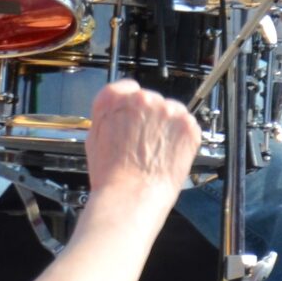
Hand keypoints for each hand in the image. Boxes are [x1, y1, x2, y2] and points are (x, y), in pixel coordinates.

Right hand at [82, 79, 200, 196]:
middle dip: (150, 116)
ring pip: (171, 110)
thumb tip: (119, 114)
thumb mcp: (93, 137)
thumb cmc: (111, 174)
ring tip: (158, 148)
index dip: (132, 102)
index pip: (127, 87)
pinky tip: (171, 151)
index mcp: (113, 99)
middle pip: (151, 99)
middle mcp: (140, 98)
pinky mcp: (187, 125)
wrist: (132, 193)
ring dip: (168, 124)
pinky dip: (183, 136)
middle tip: (145, 138)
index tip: (135, 112)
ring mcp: (167, 110)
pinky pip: (188, 124)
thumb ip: (108, 117)